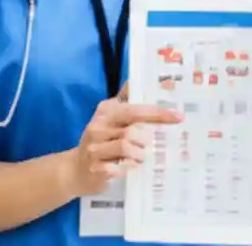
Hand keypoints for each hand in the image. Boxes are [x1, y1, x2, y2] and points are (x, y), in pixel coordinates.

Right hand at [66, 83, 182, 196]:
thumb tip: (135, 80)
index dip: (157, 113)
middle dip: (146, 138)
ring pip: (127, 147)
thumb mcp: (108, 118)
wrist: (74, 171)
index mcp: (105, 113)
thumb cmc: (100, 141)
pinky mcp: (95, 169)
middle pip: (132, 130)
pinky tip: (129, 167)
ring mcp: (94, 150)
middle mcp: (97, 129)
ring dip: (140, 154)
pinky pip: (119, 168)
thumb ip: (124, 101)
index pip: (134, 110)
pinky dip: (130, 168)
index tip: (177, 116)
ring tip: (140, 157)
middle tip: (149, 144)